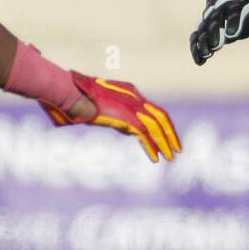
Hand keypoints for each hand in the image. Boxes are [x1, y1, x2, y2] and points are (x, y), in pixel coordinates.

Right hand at [41, 74, 181, 162]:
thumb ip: (116, 115)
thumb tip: (125, 129)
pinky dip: (152, 147)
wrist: (71, 94)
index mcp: (131, 92)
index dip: (162, 124)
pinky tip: (155, 158)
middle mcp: (135, 97)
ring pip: (157, 127)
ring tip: (171, 156)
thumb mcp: (102, 106)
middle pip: (161, 116)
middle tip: (177, 148)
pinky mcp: (127, 117)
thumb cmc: (78, 98)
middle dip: (170, 133)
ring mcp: (132, 106)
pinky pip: (145, 135)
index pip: (152, 110)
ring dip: (166, 142)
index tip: (167, 136)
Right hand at [190, 0, 248, 65]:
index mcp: (236, 7)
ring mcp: (210, 21)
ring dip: (203, 42)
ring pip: (203, 31)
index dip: (233, 22)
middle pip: (215, 23)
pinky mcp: (204, 29)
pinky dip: (196, 48)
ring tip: (205, 55)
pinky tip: (199, 61)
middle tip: (216, 46)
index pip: (233, 14)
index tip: (233, 34)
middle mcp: (220, 13)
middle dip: (215, 33)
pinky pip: (196, 38)